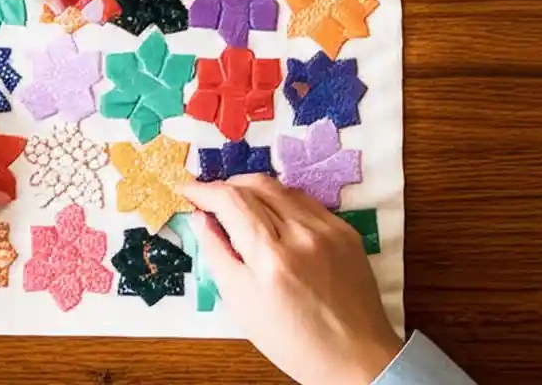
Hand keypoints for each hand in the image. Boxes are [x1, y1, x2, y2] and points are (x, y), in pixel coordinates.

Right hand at [180, 176, 401, 383]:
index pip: (232, 201)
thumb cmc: (292, 340)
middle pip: (256, 186)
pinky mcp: (346, 231)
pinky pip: (307, 201)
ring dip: (254, 189)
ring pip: (282, 188)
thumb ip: (217, 254)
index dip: (204, 190)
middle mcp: (302, 234)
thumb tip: (201, 218)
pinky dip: (282, 201)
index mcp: (271, 256)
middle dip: (227, 185)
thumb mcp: (241, 303)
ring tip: (239, 206)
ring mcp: (329, 229)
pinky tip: (274, 216)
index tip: (188, 191)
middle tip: (211, 198)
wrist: (353, 356)